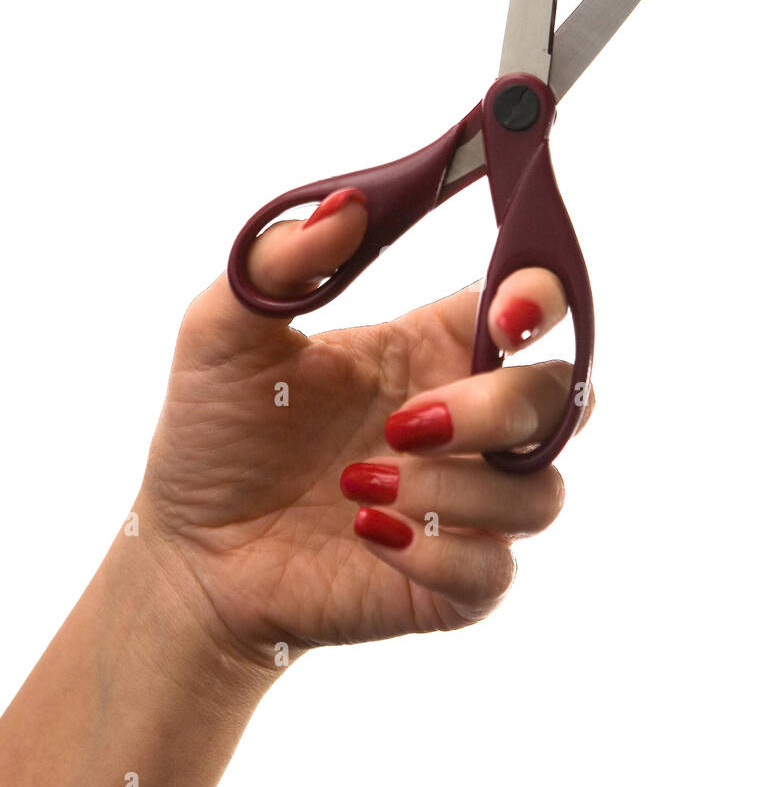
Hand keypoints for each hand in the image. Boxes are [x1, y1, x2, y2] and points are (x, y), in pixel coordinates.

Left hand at [137, 188, 592, 670]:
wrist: (191, 551)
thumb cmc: (216, 434)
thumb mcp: (223, 334)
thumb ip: (278, 263)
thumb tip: (347, 205)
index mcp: (430, 349)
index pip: (530, 305)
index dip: (544, 300)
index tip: (509, 315)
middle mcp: (463, 423)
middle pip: (557, 400)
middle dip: (496, 410)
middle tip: (404, 426)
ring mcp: (466, 504)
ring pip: (539, 493)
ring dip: (458, 490)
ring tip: (360, 486)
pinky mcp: (453, 582)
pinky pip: (494, 572)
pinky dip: (437, 554)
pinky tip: (368, 534)